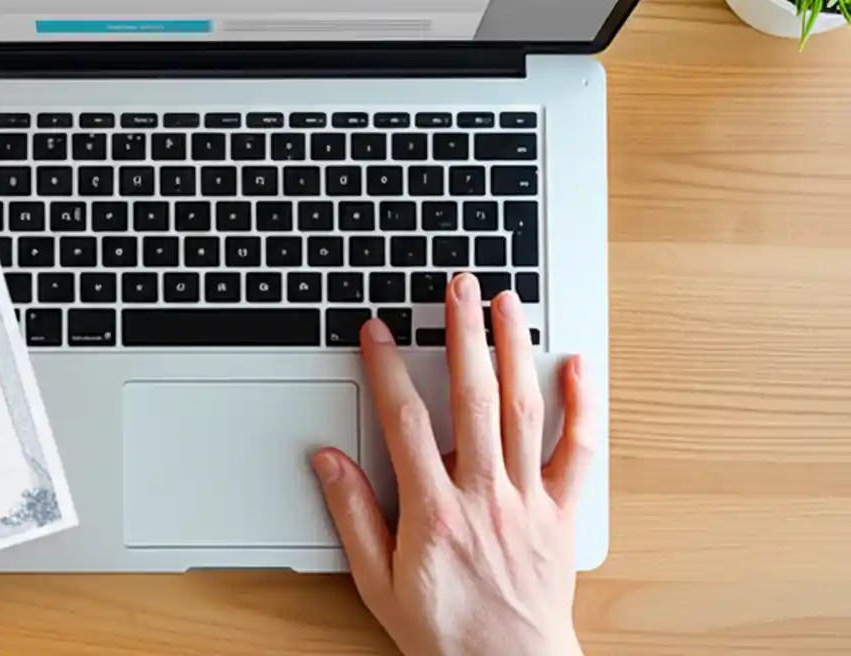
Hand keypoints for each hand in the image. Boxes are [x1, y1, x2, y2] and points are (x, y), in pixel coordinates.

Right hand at [311, 273, 593, 655]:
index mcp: (432, 511)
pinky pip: (577, 451)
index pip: (404, 422)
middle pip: (472, 398)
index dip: (387, 369)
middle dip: (462, 335)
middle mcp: (483, 496)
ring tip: (507, 303)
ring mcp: (527, 500)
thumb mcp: (376, 581)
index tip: (376, 332)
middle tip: (456, 288)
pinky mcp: (561, 512)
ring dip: (514, 350)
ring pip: (522, 410)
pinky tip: (576, 365)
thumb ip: (353, 515)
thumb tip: (328, 461)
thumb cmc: (444, 631)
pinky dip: (581, 405)